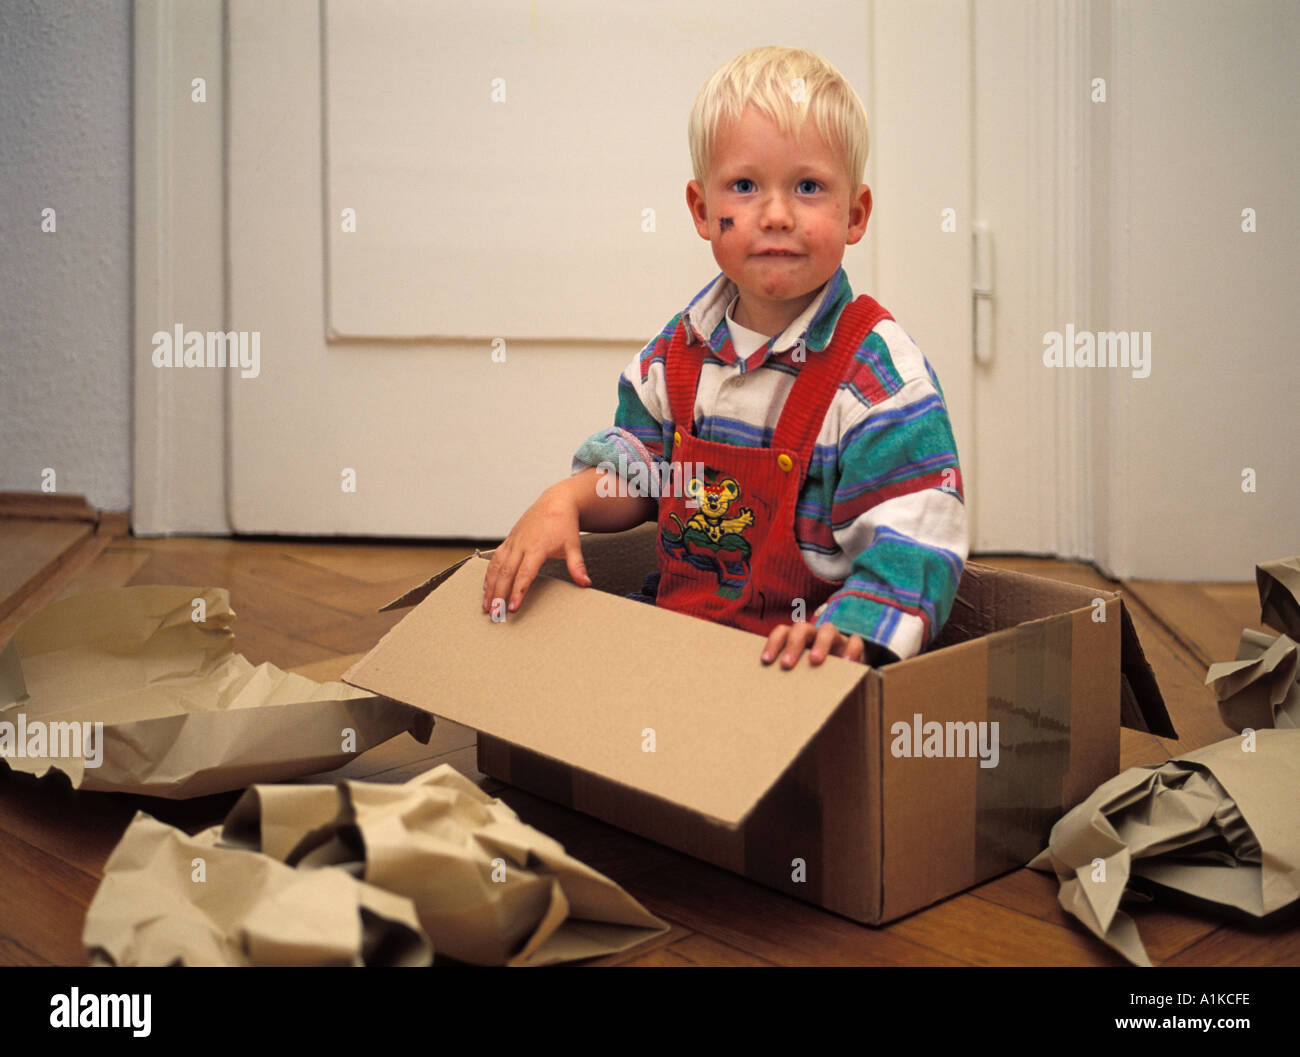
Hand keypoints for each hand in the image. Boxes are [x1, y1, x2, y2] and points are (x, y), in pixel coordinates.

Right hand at [481, 483, 590, 615]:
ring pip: (497, 567)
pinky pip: (495, 558)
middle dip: (499, 595)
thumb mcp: (574, 545)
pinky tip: (486, 586)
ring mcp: (513, 542)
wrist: (555, 501)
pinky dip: (489, 573)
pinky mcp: (509, 539)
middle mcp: (521, 545)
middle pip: (506, 574)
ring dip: (490, 587)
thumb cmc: (564, 523)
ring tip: (486, 605)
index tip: (513, 607)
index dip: (517, 592)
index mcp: (537, 547)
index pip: (524, 574)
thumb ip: (577, 566)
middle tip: (494, 613)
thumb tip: (585, 583)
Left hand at [761, 621, 866, 667]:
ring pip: (828, 629)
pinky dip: (851, 649)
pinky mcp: (853, 645)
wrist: (843, 672)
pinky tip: (847, 663)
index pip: (782, 632)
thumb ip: (787, 677)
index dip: (773, 643)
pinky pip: (855, 641)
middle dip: (793, 645)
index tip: (766, 661)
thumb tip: (769, 700)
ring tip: (815, 661)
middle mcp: (814, 634)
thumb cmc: (811, 674)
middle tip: (786, 664)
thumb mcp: (798, 674)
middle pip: (801, 628)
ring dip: (820, 643)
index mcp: (796, 638)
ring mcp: (834, 637)